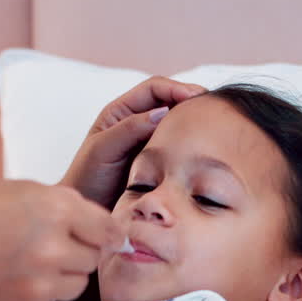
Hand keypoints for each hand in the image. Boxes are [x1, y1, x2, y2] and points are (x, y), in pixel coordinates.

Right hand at [0, 180, 124, 300]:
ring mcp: (39, 280)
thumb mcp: (23, 190)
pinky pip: (53, 300)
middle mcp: (52, 246)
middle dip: (80, 251)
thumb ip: (68, 206)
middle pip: (94, 258)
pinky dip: (41, 290)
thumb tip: (112, 233)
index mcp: (55, 208)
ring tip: (34, 260)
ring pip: (78, 283)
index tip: (108, 239)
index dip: (109, 234)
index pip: (108, 230)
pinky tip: (15, 275)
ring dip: (65, 273)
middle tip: (51, 244)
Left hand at [62, 76, 206, 207]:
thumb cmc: (87, 179)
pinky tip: (205, 151)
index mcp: (120, 111)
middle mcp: (137, 123)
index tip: (197, 96)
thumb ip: (129, 129)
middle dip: (192, 101)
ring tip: (214, 126)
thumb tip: (163, 111)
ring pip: (177, 124)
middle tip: (214, 109)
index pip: (154, 88)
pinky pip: (179, 148)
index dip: (177, 88)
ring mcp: (149, 142)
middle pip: (170, 101)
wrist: (87, 211)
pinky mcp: (159, 162)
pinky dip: (192, 146)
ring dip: (194, 123)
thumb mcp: (102, 150)